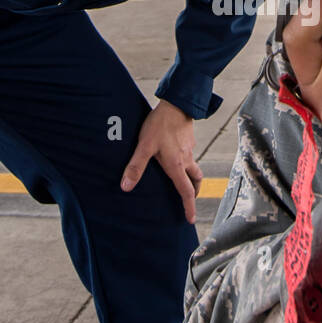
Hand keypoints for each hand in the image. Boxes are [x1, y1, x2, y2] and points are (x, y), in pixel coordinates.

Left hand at [120, 99, 202, 223]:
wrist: (177, 104)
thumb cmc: (160, 125)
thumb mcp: (144, 146)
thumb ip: (135, 166)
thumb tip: (126, 186)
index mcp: (176, 165)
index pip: (186, 192)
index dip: (188, 207)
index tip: (189, 219)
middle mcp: (186, 160)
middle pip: (195, 181)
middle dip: (193, 193)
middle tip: (189, 200)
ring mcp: (189, 149)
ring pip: (195, 168)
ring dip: (192, 178)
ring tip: (184, 180)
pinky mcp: (188, 140)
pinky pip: (190, 156)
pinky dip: (187, 163)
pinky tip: (177, 157)